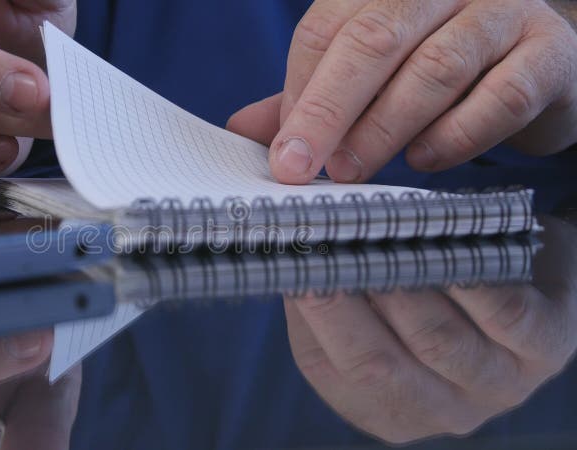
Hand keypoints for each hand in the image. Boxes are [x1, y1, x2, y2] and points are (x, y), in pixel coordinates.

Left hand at [229, 0, 576, 183]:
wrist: (539, 68)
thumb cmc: (440, 74)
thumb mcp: (369, 81)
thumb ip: (309, 98)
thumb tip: (241, 132)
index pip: (325, 29)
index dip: (299, 93)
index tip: (284, 152)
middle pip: (373, 39)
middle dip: (328, 109)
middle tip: (300, 167)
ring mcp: (502, 14)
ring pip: (434, 66)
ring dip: (383, 127)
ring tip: (351, 172)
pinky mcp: (549, 54)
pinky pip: (502, 95)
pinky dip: (457, 134)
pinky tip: (424, 161)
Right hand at [284, 217, 576, 443]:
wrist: (527, 285)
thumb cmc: (433, 290)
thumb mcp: (376, 308)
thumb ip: (337, 292)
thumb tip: (289, 250)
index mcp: (383, 407)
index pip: (330, 369)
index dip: (313, 316)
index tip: (295, 266)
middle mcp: (439, 411)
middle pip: (377, 363)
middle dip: (344, 302)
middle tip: (324, 248)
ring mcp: (496, 387)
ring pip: (437, 340)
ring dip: (402, 283)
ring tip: (376, 238)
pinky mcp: (546, 349)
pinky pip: (505, 315)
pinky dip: (471, 278)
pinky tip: (447, 241)